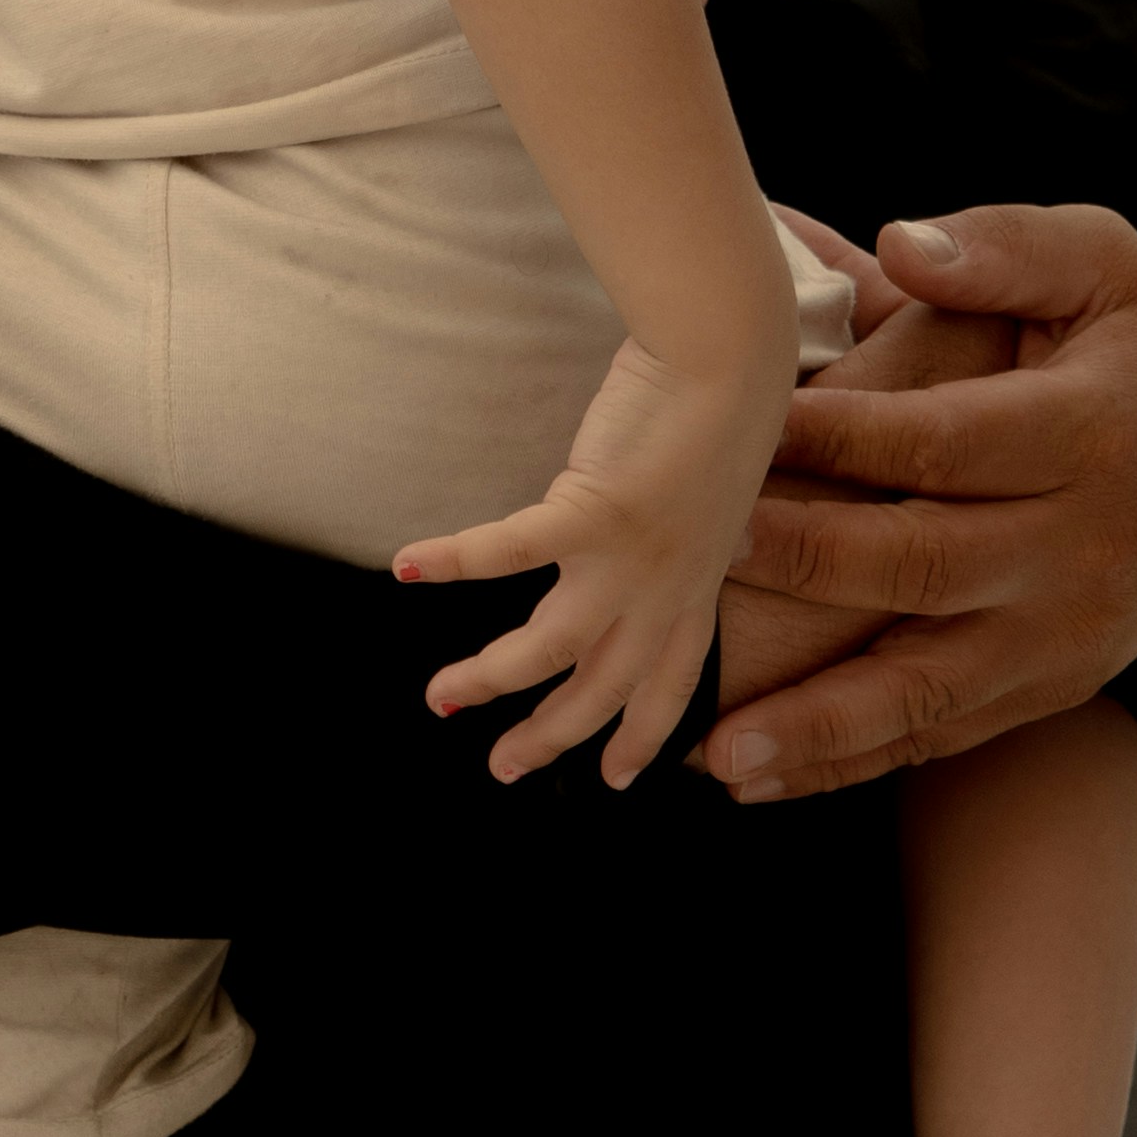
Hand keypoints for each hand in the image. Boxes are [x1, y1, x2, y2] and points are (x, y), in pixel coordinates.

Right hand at [397, 327, 789, 788]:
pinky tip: (406, 566)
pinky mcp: (590, 512)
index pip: (670, 687)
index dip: (641, 739)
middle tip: (501, 768)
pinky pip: (506, 551)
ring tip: (438, 697)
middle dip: (548, 738)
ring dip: (487, 680)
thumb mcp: (727, 495)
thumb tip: (730, 544)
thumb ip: (712, 534)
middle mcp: (663, 591)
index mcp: (698, 587)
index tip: (616, 780)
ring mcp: (627, 560)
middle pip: (600, 691)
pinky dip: (451, 559)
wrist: (730, 356)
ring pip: (547, 650)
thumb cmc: (727, 405)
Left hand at [693, 200, 1136, 802]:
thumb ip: (1005, 247)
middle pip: (924, 567)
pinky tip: (756, 778)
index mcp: (1090, 432)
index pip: (947, 440)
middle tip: (696, 563)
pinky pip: (939, 735)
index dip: (843, 435)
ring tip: (715, 750)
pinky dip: (848, 763)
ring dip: (818, 722)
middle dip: (803, 566)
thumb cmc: (1136, 353)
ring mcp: (1063, 638)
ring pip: (928, 687)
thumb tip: (899, 243)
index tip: (744, 424)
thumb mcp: (1104, 266)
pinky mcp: (1044, 692)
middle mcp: (1080, 549)